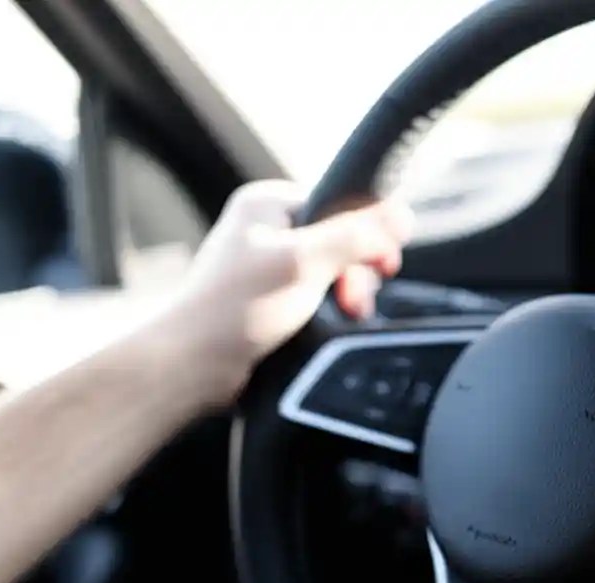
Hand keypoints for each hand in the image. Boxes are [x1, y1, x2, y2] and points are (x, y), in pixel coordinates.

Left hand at [162, 180, 412, 405]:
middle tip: (353, 301)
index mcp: (268, 203)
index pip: (340, 205)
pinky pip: (316, 297)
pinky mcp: (269, 300)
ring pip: (331, 272)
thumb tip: (402, 214)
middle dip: (356, 272)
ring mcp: (266, 265)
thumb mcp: (305, 262)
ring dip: (345, 296)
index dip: (367, 235)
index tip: (382, 266)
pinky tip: (327, 327)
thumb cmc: (236, 309)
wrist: (192, 367)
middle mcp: (265, 228)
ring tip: (344, 317)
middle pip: (340, 239)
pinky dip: (328, 312)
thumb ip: (355, 236)